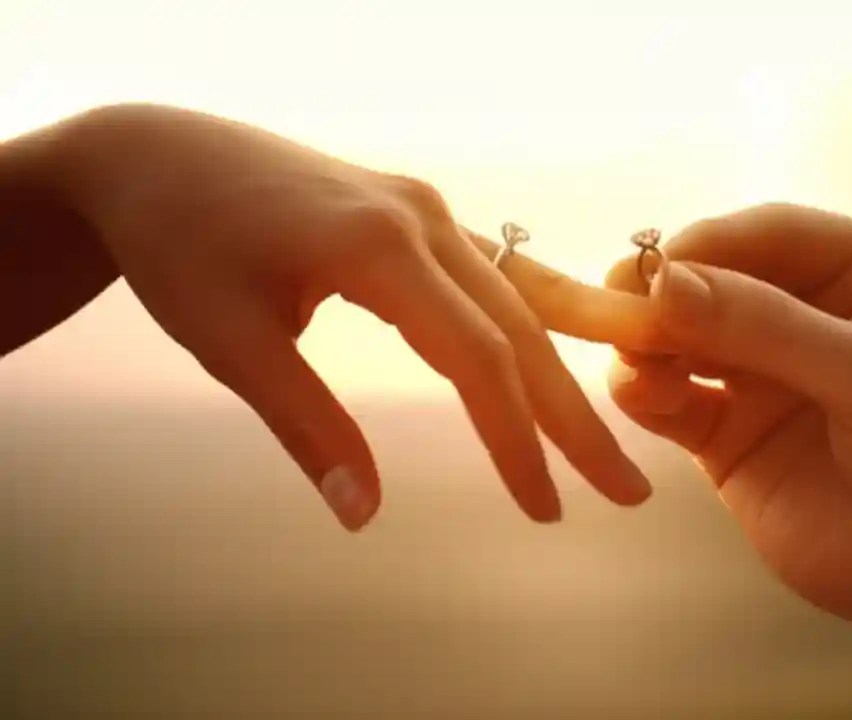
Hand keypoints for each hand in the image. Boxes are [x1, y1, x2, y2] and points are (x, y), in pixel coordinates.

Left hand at [47, 103, 650, 529]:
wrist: (156, 154)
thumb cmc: (179, 244)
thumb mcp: (228, 341)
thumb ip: (305, 425)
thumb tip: (363, 514)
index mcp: (380, 246)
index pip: (477, 358)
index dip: (516, 441)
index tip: (545, 508)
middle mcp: (424, 218)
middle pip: (522, 330)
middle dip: (574, 418)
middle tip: (626, 491)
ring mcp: (427, 208)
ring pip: (519, 302)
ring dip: (565, 375)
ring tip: (607, 441)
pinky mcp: (418, 212)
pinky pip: (497, 276)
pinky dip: (536, 327)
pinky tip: (564, 359)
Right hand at [606, 204, 851, 634]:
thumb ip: (770, 327)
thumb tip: (662, 282)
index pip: (773, 234)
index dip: (711, 245)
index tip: (654, 265)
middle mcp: (812, 312)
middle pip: (719, 281)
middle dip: (669, 294)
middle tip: (616, 304)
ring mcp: (766, 375)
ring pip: (687, 338)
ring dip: (650, 342)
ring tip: (630, 357)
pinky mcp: (731, 436)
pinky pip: (676, 401)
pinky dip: (647, 394)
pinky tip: (636, 395)